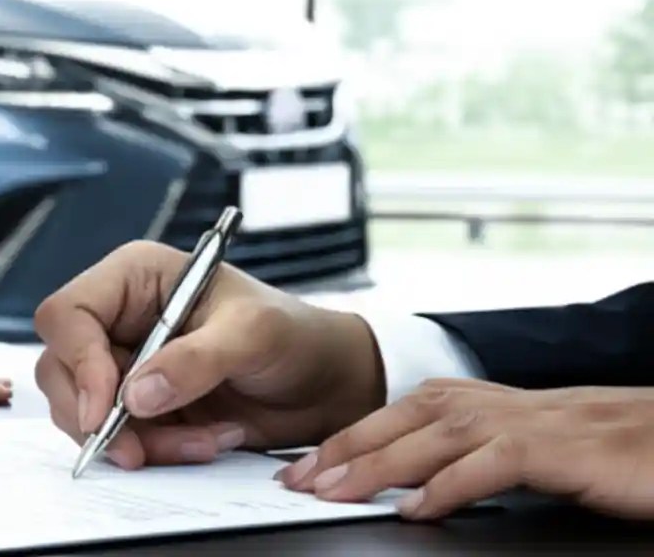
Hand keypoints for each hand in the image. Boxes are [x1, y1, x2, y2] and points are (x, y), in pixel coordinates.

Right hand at [34, 241, 384, 469]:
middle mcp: (119, 317)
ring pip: (84, 411)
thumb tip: (135, 394)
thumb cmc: (292, 335)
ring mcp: (125, 363)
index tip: (106, 409)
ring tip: (200, 442)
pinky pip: (117, 437)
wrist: (323, 383)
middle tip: (137, 449)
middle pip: (60, 368)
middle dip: (98, 415)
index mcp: (136, 277)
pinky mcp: (138, 405)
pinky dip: (154, 451)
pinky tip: (203, 442)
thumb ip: (194, 361)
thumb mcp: (252, 336)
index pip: (68, 314)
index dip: (76, 362)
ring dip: (136, 440)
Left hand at [278, 379, 653, 519]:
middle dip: (345, 447)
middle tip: (297, 480)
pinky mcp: (558, 447)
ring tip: (334, 492)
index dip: (351, 435)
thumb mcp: (532, 449)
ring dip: (378, 464)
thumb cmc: (612, 449)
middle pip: (404, 416)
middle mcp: (499, 401)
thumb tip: (420, 484)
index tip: (306, 465)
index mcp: (488, 399)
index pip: (402, 410)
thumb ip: (477, 456)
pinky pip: (491, 463)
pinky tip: (415, 510)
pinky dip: (448, 485)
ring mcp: (529, 420)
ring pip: (434, 435)